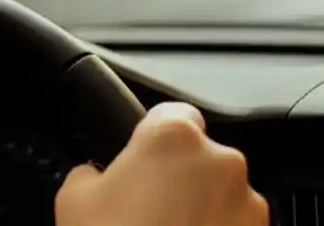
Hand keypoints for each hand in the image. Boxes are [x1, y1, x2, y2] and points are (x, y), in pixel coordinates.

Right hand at [55, 102, 267, 225]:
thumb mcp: (73, 198)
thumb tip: (97, 175)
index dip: (152, 136)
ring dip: (201, 210)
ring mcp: (249, 207)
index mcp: (173, 138)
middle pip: (199, 157)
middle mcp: (220, 163)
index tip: (139, 158)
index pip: (171, 112)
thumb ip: (91, 172)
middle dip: (177, 179)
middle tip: (144, 210)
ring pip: (221, 196)